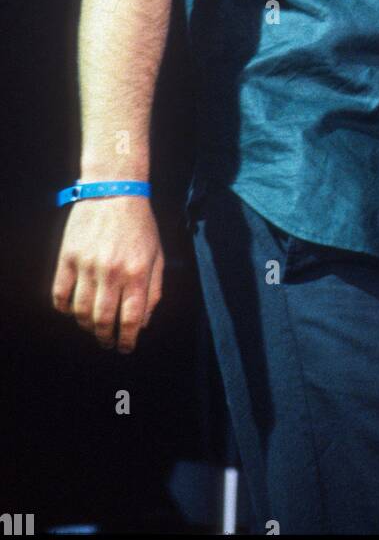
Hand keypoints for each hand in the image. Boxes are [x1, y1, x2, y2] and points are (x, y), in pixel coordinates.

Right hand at [52, 196, 163, 352]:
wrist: (114, 192)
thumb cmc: (140, 225)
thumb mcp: (157, 255)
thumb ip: (154, 290)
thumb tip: (143, 322)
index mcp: (137, 272)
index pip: (131, 319)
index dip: (128, 340)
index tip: (125, 347)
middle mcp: (111, 272)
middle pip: (103, 321)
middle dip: (106, 338)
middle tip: (108, 342)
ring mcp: (87, 265)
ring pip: (80, 312)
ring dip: (86, 326)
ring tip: (92, 328)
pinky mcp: (67, 258)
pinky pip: (60, 294)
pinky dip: (64, 308)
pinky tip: (72, 310)